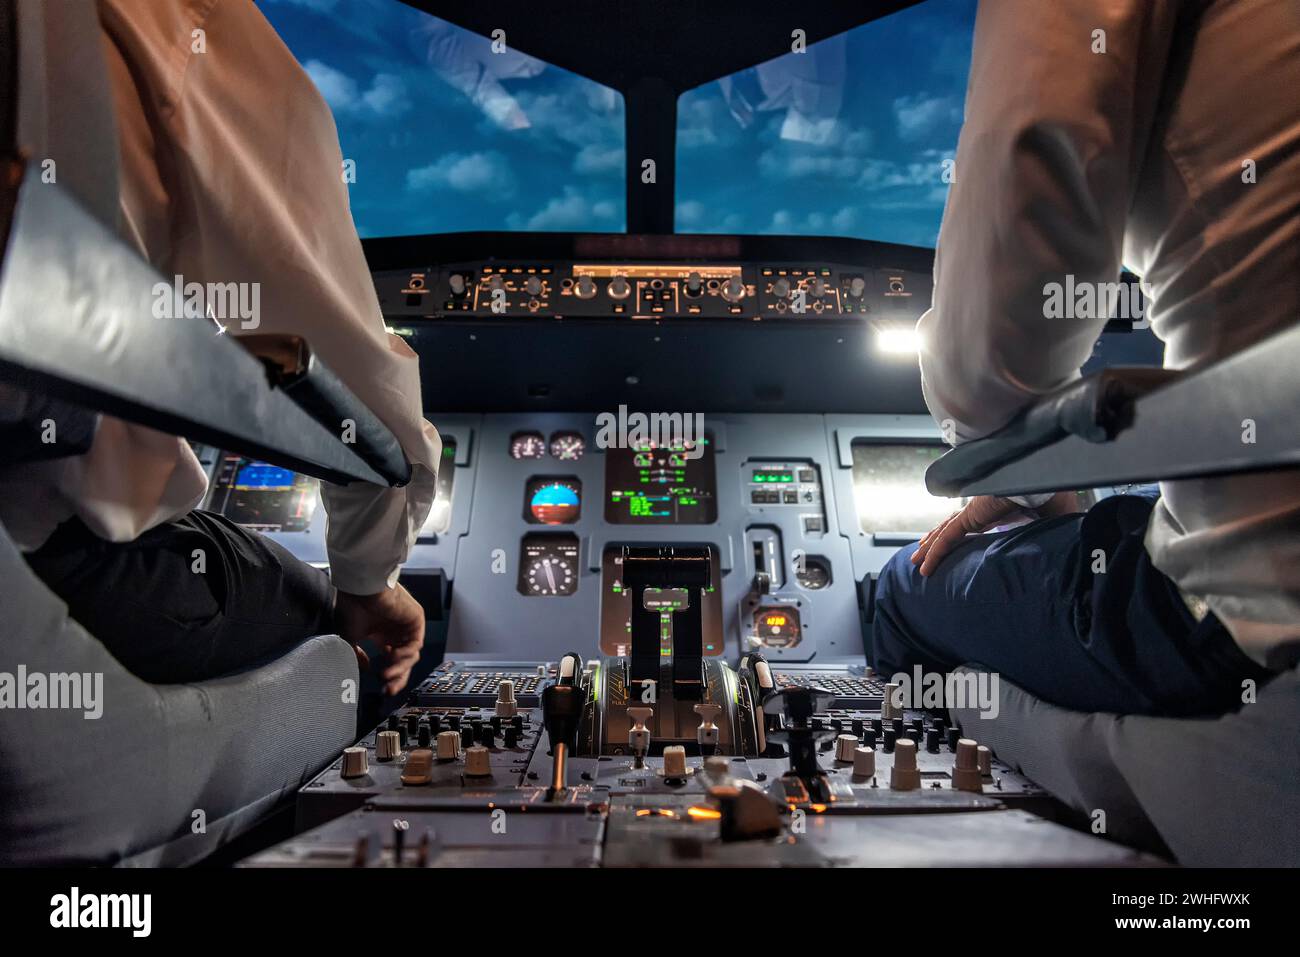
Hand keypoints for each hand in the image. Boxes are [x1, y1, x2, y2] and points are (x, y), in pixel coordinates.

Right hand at [333, 584, 425, 694]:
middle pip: (404, 661)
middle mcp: (395, 630)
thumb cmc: (351, 606)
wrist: (358, 589)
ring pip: (410, 654)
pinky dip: (406, 653)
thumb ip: (356, 655)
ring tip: (387, 674)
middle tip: (389, 689)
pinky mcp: (416, 618)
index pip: (391, 660)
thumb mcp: (349, 638)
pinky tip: (394, 657)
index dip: (389, 677)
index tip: (382, 689)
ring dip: (400, 668)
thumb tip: (365, 668)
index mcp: (381, 634)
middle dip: (397, 678)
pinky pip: (416, 642)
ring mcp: (406, 624)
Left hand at [909, 492, 1079, 576]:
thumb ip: (1051, 533)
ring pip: (944, 533)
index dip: (960, 532)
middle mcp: (980, 509)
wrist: (1045, 483)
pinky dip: (935, 552)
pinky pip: (947, 537)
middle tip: (923, 553)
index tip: (953, 543)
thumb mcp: (1051, 521)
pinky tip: (925, 566)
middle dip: (936, 540)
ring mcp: (973, 511)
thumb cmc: (1052, 495)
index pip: (972, 523)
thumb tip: (1070, 550)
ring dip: (930, 548)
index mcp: (996, 508)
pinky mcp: (970, 516)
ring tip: (918, 562)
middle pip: (952, 527)